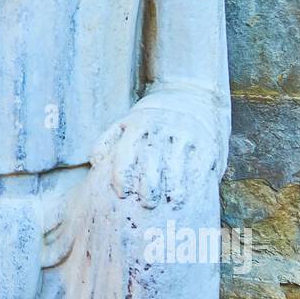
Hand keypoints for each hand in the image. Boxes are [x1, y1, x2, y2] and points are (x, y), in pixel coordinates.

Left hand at [95, 110, 216, 209]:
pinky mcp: (204, 141)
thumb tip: (95, 162)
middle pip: (153, 160)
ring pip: (177, 163)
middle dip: (149, 184)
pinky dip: (192, 181)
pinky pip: (198, 164)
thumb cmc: (150, 119)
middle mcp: (160, 128)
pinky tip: (187, 195)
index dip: (123, 175)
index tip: (122, 194)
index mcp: (137, 124)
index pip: (126, 151)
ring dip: (174, 185)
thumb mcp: (126, 121)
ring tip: (170, 202)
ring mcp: (184, 134)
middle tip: (147, 204)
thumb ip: (107, 140)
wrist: (190, 94)